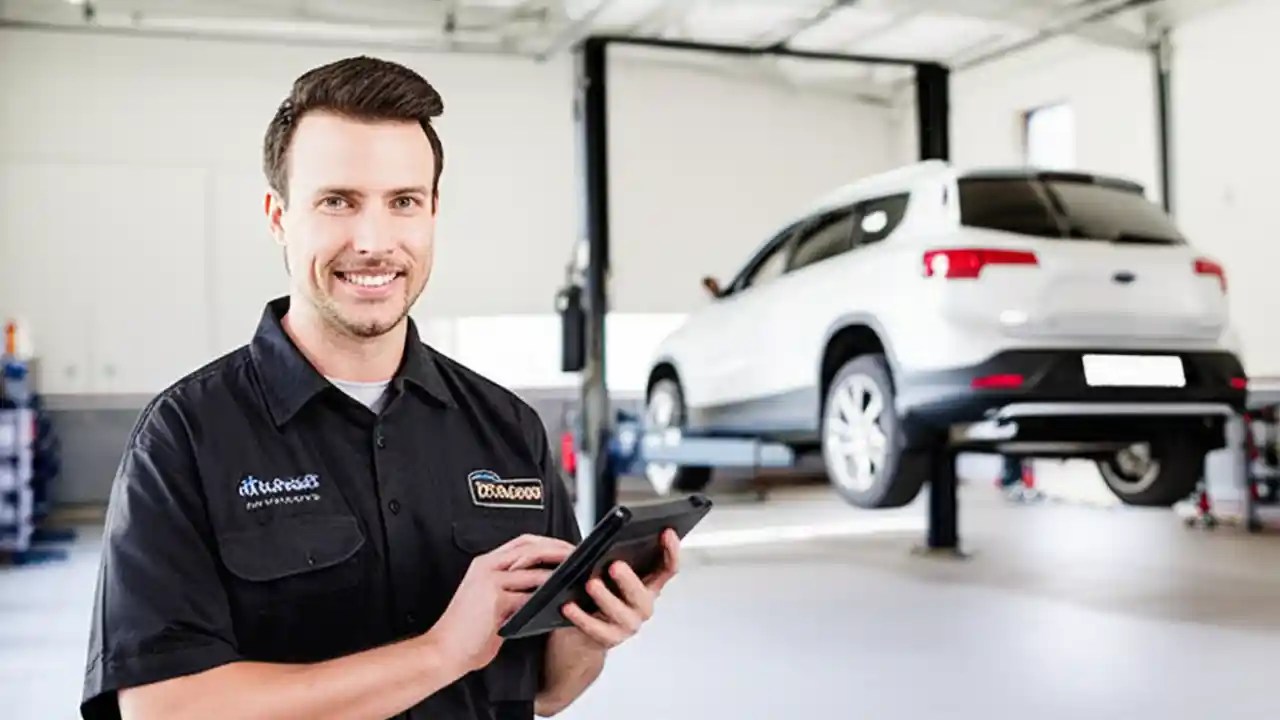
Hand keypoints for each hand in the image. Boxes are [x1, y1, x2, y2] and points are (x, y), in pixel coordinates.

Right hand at [423, 534, 574, 674]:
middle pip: (530, 547)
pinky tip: (558, 602)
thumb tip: (540, 586)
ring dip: (556, 574)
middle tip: (576, 558)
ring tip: (573, 579)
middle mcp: (486, 567)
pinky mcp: (495, 599)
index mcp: (484, 564)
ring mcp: (490, 581)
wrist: (443, 650)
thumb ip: (510, 589)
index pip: (521, 542)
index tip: (564, 549)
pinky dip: (546, 598)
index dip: (546, 543)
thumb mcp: (486, 600)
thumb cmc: (465, 631)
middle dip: (557, 550)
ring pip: (533, 570)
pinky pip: (529, 595)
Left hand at [561, 528, 680, 649]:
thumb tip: (612, 539)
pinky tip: (569, 605)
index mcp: (649, 585)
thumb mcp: (611, 574)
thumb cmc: (600, 595)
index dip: (671, 551)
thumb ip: (619, 559)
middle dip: (629, 580)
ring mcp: (627, 624)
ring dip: (605, 598)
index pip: (667, 568)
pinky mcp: (609, 639)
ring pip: (620, 613)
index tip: (667, 532)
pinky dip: (582, 617)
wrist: (584, 636)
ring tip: (591, 584)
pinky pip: (596, 629)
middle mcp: (642, 606)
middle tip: (615, 565)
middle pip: (642, 594)